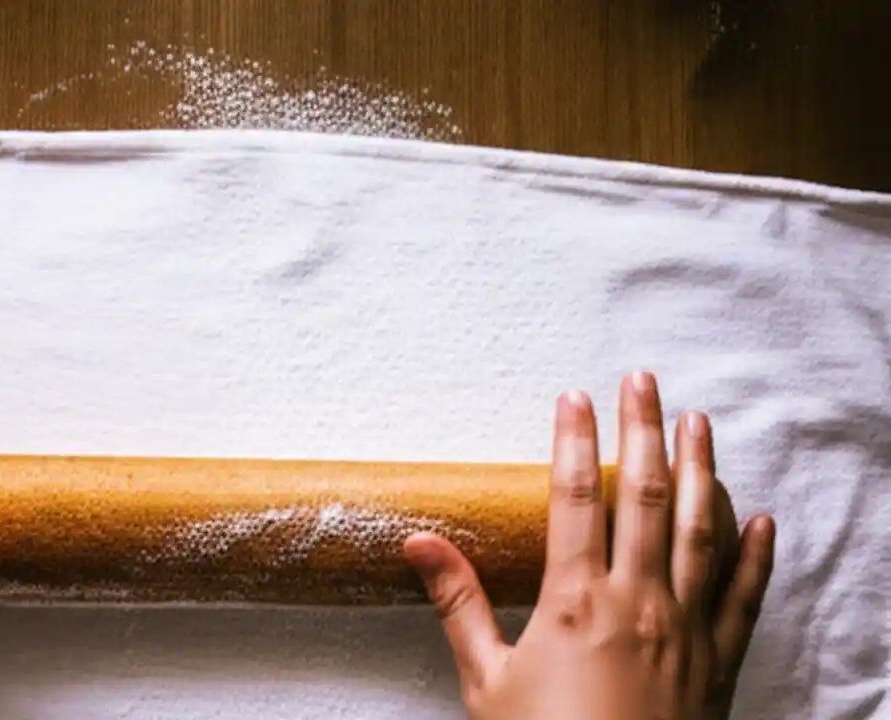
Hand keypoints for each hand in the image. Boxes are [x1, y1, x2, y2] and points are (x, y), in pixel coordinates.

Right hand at [405, 371, 774, 719]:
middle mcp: (638, 601)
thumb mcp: (486, 679)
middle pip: (647, 495)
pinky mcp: (717, 661)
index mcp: (576, 600)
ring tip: (699, 423)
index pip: (576, 496)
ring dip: (703, 470)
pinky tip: (760, 519)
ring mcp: (685, 628)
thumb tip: (419, 543)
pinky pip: (745, 596)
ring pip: (703, 530)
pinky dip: (755, 554)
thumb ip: (459, 603)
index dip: (574, 440)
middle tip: (643, 379)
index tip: (574, 397)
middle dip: (645, 429)